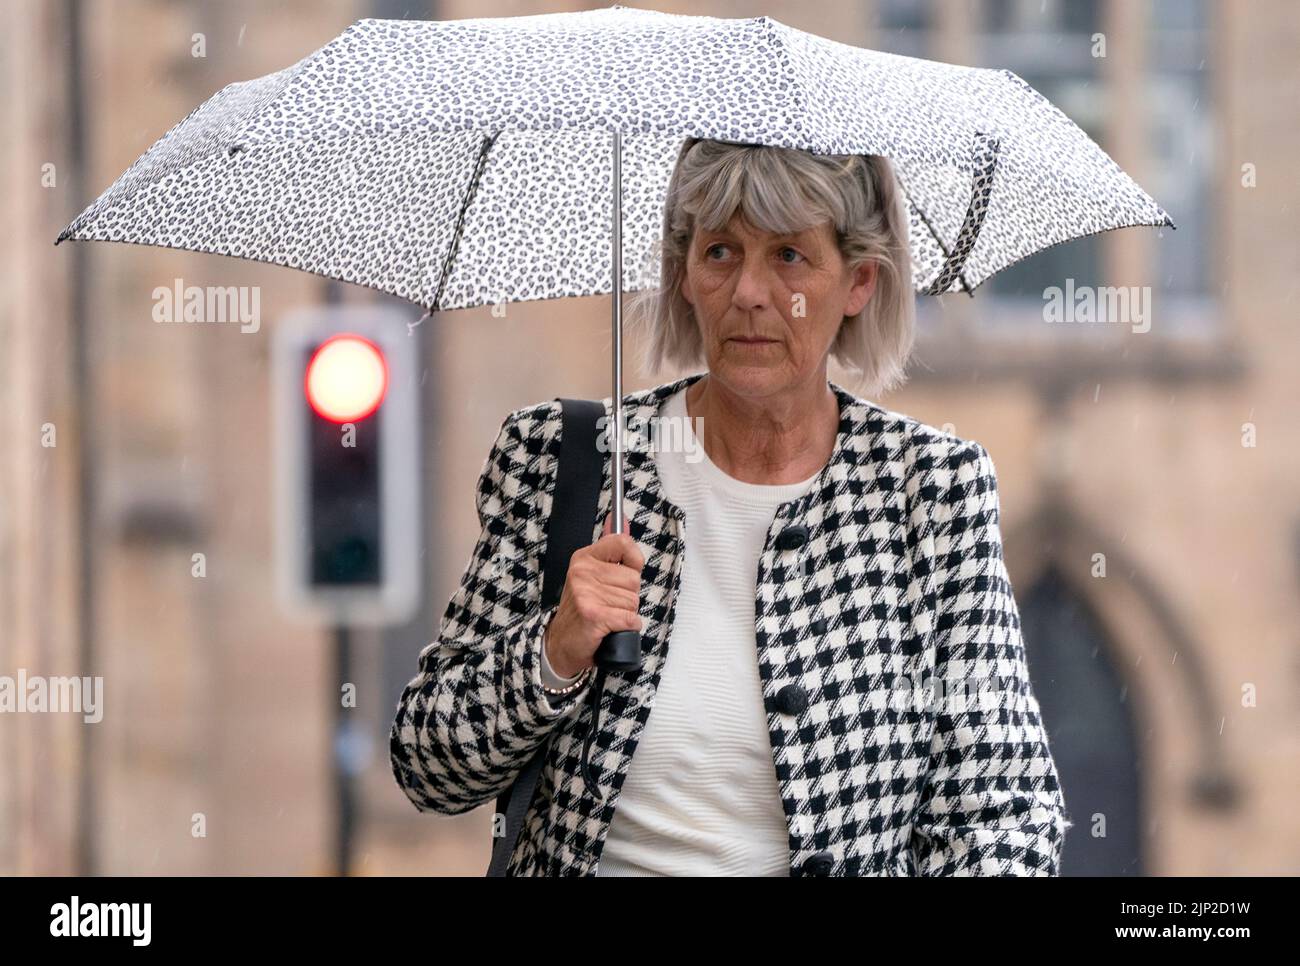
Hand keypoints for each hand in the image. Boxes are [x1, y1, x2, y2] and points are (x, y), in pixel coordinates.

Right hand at [543, 506, 644, 678]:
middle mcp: (583, 572)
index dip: (633, 561)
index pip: (622, 542)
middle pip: (634, 579)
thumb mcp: (591, 575)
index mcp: (584, 558)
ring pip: (633, 601)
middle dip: (628, 596)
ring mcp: (587, 593)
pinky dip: (627, 628)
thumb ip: (610, 549)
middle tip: (607, 604)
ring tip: (607, 616)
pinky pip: (630, 619)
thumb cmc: (582, 610)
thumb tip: (622, 520)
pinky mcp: (593, 615)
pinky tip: (611, 628)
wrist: (561, 644)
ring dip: (626, 613)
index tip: (626, 571)